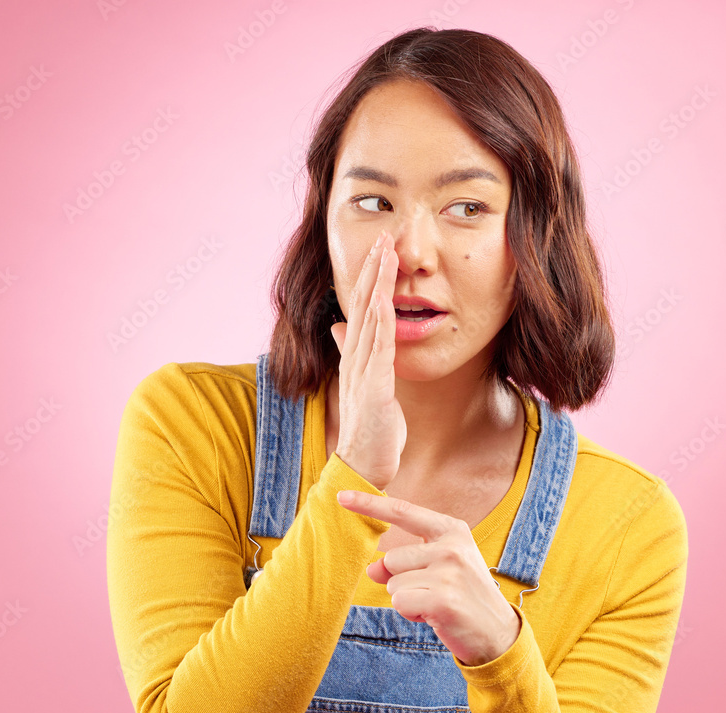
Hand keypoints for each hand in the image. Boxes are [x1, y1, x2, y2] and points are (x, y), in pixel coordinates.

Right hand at [328, 230, 404, 489]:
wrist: (363, 464)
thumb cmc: (369, 429)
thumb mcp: (363, 384)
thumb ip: (351, 353)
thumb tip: (339, 326)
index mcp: (356, 356)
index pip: (363, 308)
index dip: (371, 277)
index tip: (381, 247)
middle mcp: (356, 358)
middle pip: (364, 305)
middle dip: (374, 269)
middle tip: (384, 234)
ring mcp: (363, 371)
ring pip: (370, 319)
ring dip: (377, 285)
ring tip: (386, 253)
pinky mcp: (373, 388)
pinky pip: (378, 349)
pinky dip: (381, 322)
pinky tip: (385, 300)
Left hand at [335, 489, 522, 665]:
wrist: (497, 632)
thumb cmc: (463, 595)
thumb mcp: (437, 568)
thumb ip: (404, 561)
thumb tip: (371, 570)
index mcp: (451, 530)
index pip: (402, 512)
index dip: (369, 504)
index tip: (341, 496)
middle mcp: (451, 546)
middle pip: (391, 560)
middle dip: (401, 581)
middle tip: (432, 592)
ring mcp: (449, 572)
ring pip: (393, 583)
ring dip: (407, 599)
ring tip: (435, 603)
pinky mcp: (443, 598)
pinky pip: (400, 602)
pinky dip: (410, 613)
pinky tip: (434, 615)